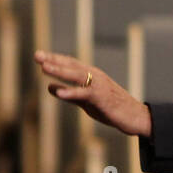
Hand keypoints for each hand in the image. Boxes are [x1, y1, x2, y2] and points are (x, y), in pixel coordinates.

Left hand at [34, 51, 151, 136]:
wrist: (135, 116)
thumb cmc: (112, 108)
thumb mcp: (86, 101)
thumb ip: (69, 94)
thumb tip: (49, 86)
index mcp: (91, 75)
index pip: (70, 64)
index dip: (54, 59)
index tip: (39, 55)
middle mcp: (95, 76)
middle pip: (71, 65)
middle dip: (53, 60)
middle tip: (37, 55)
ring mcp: (99, 85)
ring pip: (77, 75)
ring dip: (60, 71)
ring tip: (44, 68)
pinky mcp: (102, 97)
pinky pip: (84, 93)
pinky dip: (71, 92)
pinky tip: (59, 92)